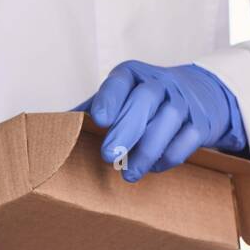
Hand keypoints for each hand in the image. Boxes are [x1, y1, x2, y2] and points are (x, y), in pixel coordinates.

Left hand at [75, 61, 246, 181]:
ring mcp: (183, 101)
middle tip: (109, 156)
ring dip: (147, 150)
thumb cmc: (143, 102)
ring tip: (130, 173)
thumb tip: (48, 132)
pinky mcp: (201, 122)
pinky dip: (170, 156)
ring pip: (169, 120)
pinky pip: (188, 138)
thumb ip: (87, 113)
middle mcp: (160, 83)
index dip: (110, 98)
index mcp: (132, 76)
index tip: (99, 119)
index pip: (121, 80)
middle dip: (127, 128)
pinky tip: (155, 167)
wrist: (201, 94)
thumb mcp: (117, 100)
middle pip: (146, 99)